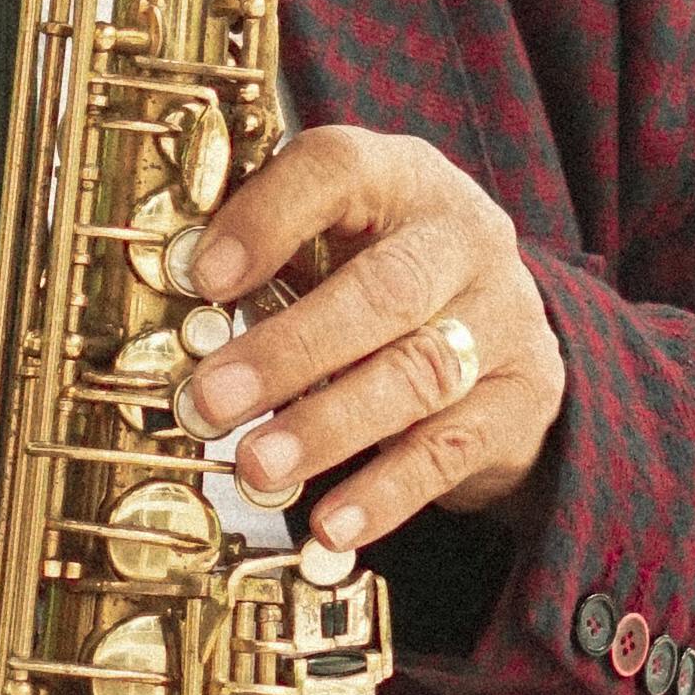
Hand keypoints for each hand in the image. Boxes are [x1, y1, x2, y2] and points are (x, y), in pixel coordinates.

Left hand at [183, 123, 562, 551]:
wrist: (500, 322)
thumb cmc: (378, 270)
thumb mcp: (330, 237)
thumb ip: (263, 256)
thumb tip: (173, 303)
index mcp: (400, 177)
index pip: (338, 171)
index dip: (268, 220)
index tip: (204, 278)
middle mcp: (464, 238)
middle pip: (384, 290)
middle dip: (290, 351)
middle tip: (210, 401)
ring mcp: (503, 319)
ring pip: (419, 373)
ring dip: (328, 426)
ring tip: (257, 466)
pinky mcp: (521, 400)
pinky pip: (449, 451)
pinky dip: (385, 493)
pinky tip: (330, 523)